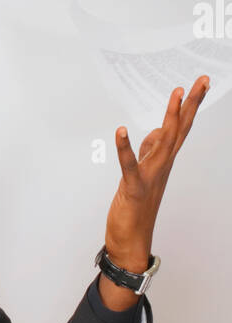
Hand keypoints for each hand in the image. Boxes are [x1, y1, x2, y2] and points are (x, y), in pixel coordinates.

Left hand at [99, 76, 209, 309]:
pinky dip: (125, 148)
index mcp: (163, 161)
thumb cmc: (136, 209)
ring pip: (164, 143)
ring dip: (170, 118)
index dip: (189, 105)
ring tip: (176, 94)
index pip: (180, 128)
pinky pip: (130, 165)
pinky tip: (121, 130)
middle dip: (190, 104)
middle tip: (201, 81)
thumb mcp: (143, 172)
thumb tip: (158, 130)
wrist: (130, 241)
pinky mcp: (133, 188)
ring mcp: (150, 177)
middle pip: (179, 130)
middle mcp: (162, 166)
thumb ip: (151, 151)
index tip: (199, 84)